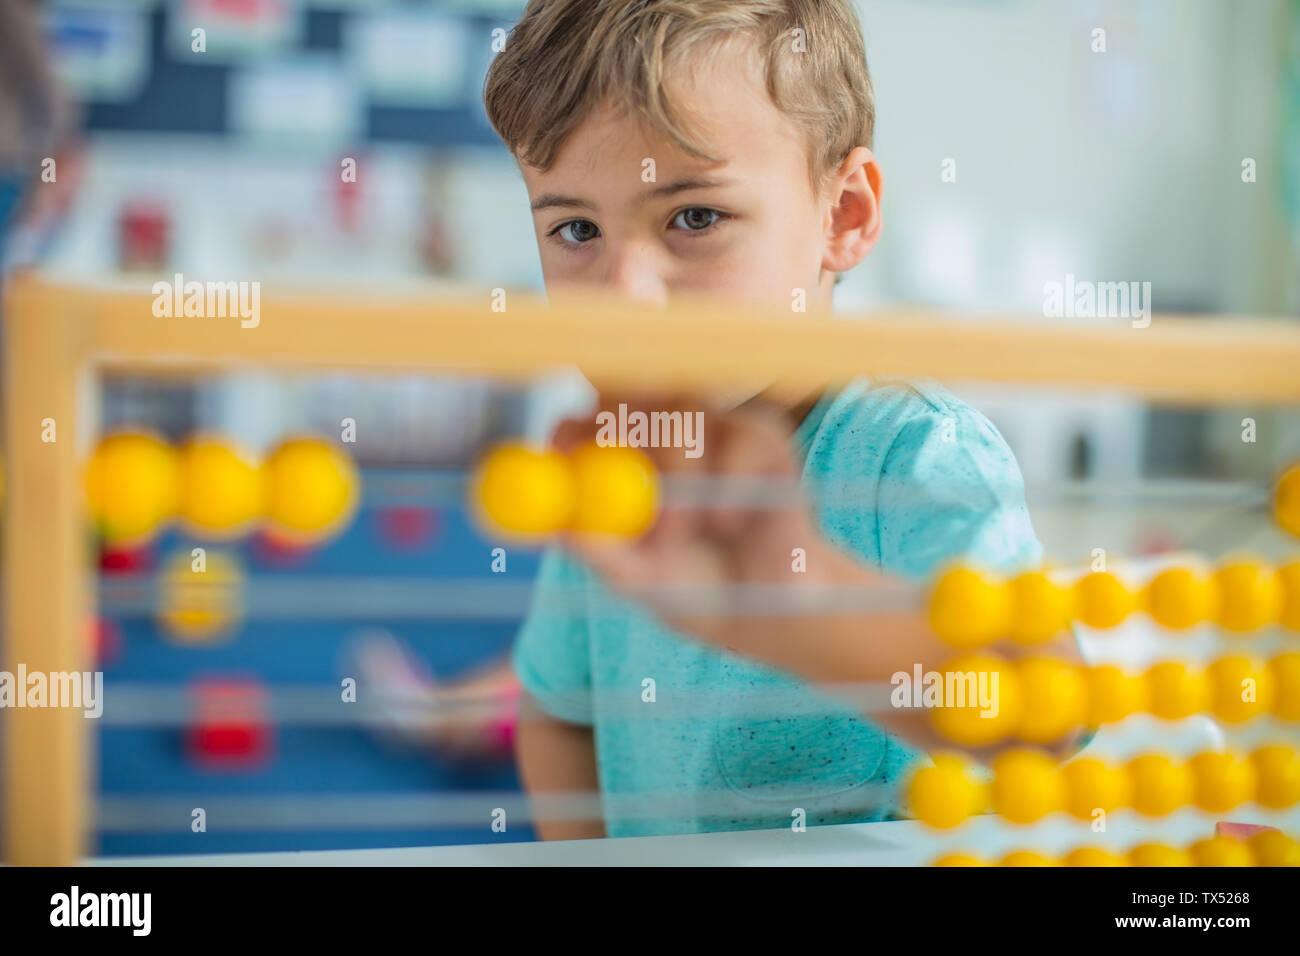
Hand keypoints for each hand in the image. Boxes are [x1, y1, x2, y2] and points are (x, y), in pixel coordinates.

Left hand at [552, 391, 857, 651]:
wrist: (767, 613)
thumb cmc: (694, 590)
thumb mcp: (638, 578)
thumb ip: (601, 552)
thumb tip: (563, 527)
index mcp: (618, 465)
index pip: (580, 423)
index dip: (570, 430)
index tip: (565, 449)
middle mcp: (660, 436)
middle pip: (629, 390)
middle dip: (621, 418)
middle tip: (617, 450)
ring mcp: (713, 430)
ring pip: (685, 409)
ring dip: (679, 467)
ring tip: (681, 532)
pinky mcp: (762, 437)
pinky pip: (741, 435)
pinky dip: (730, 480)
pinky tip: (729, 525)